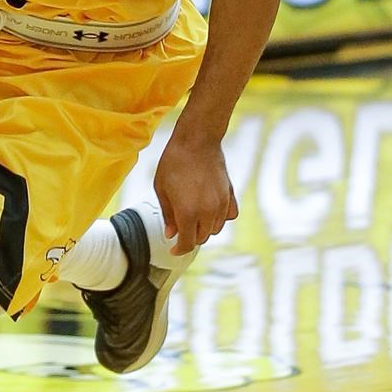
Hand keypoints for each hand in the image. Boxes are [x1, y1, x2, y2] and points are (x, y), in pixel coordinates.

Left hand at [152, 129, 237, 254]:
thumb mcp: (161, 189)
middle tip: (179, 227)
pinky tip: (210, 210)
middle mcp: (208, 212)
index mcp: (188, 212)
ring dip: (204, 228)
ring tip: (192, 215)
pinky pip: (229, 216)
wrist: (197, 141)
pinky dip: (220, 218)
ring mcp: (221, 204)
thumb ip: (168, 215)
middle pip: (201, 238)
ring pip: (215, 228)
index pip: (187, 244)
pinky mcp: (230, 195)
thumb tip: (171, 234)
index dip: (179, 250)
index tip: (173, 249)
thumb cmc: (174, 162)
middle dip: (190, 237)